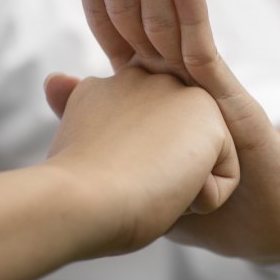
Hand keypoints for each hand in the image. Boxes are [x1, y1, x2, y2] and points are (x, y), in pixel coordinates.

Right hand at [41, 68, 236, 256]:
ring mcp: (179, 93)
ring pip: (199, 163)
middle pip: (175, 151)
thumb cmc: (72, 187)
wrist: (80, 201)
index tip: (102, 176)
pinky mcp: (209, 118)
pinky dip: (204, 200)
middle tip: (123, 182)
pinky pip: (224, 178)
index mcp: (109, 86)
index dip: (129, 171)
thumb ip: (79, 114)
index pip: (146, 139)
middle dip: (157, 176)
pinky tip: (170, 190)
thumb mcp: (70, 140)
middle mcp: (147, 78)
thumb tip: (55, 80)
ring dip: (179, 187)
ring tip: (145, 185)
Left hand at [69, 0, 279, 261]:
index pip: (113, 14)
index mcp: (150, 80)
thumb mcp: (139, 151)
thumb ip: (101, 114)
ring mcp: (204, 84)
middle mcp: (176, 72)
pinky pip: (205, 50)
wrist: (264, 223)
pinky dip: (191, 10)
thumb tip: (55, 79)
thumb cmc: (201, 188)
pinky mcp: (232, 103)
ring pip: (171, 14)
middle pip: (139, 0)